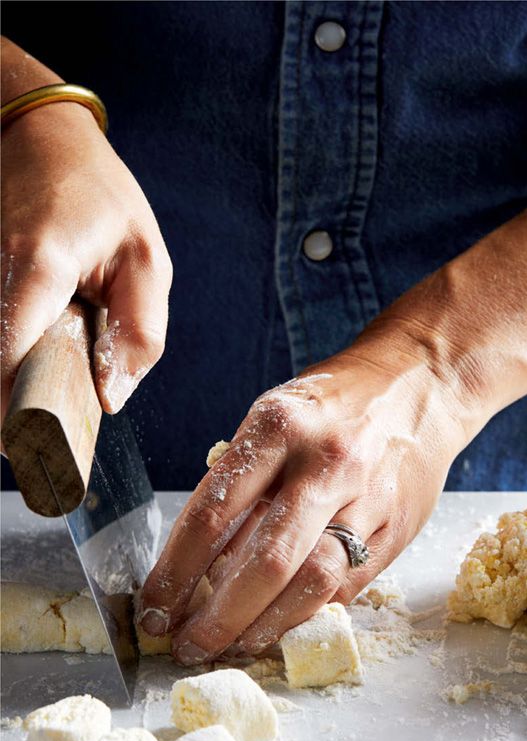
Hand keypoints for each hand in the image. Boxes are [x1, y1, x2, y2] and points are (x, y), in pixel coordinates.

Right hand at [1, 97, 171, 418]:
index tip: (34, 448)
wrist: (45, 140)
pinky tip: (37, 367)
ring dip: (12, 386)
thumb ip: (138, 334)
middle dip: (15, 411)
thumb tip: (112, 397)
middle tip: (49, 439)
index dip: (15, 413)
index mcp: (38, 267)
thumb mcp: (146, 260)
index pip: (7, 357)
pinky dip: (11, 361)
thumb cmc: (102, 197)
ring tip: (47, 407)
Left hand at [140, 322, 465, 663]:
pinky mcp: (395, 528)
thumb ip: (243, 480)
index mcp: (279, 427)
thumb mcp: (276, 417)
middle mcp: (325, 463)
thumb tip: (203, 562)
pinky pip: (347, 586)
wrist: (420, 383)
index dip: (176, 570)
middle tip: (186, 646)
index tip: (153, 607)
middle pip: (265, 560)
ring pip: (312, 582)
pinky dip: (307, 613)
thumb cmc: (334, 403)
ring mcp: (368, 498)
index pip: (212, 512)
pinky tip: (279, 626)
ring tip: (232, 646)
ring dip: (265, 626)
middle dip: (218, 616)